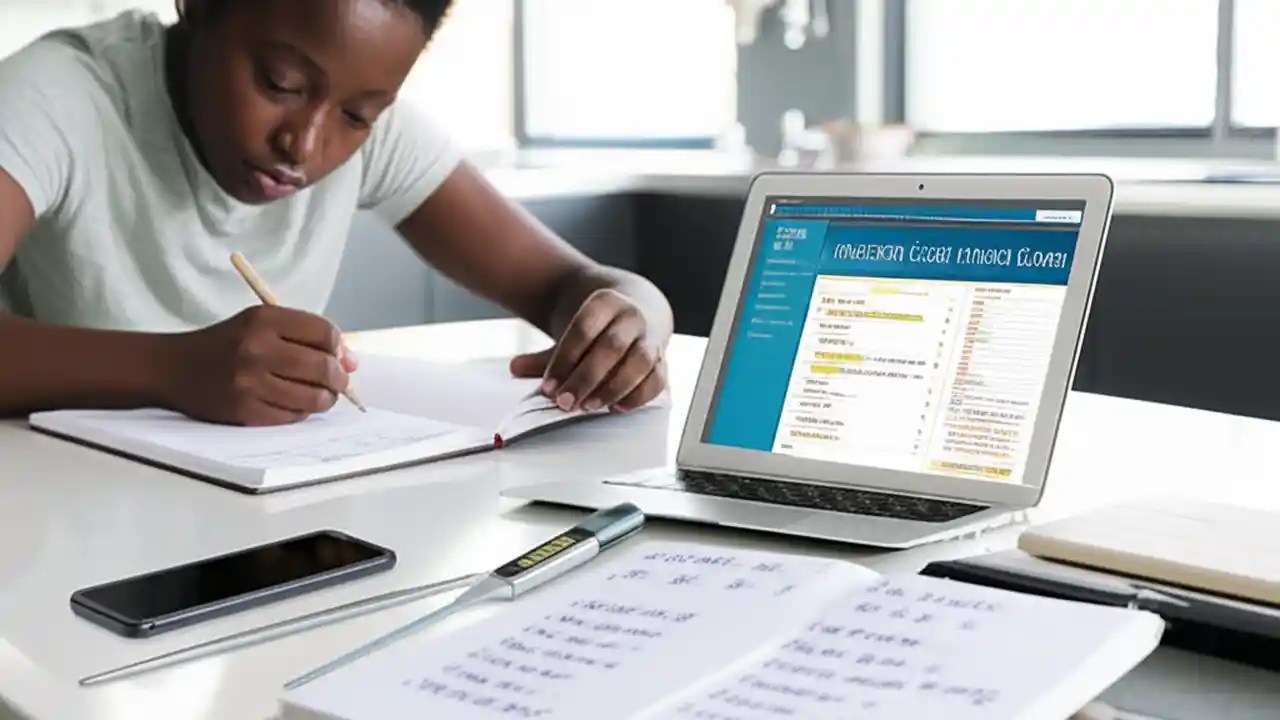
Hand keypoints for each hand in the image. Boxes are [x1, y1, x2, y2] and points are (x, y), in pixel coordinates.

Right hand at [167, 306, 357, 425]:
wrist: (172, 367)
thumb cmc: (225, 344)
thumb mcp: (259, 325)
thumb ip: (304, 336)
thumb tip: (351, 361)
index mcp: (263, 319)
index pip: (324, 332)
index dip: (339, 347)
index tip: (340, 357)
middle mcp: (256, 348)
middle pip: (323, 367)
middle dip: (339, 378)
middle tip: (338, 382)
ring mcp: (250, 382)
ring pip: (313, 397)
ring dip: (325, 399)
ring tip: (321, 396)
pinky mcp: (244, 410)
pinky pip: (292, 416)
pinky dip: (301, 413)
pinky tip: (295, 404)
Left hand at [510, 289, 666, 412]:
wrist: (641, 307)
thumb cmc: (600, 328)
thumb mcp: (573, 332)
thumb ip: (546, 355)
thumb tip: (514, 368)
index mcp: (605, 302)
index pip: (583, 329)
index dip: (564, 360)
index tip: (549, 386)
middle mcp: (631, 316)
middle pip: (611, 347)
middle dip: (586, 378)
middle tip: (565, 402)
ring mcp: (651, 337)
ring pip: (638, 362)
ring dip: (612, 388)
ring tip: (590, 406)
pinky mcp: (663, 358)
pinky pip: (656, 379)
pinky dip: (638, 396)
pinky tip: (617, 407)